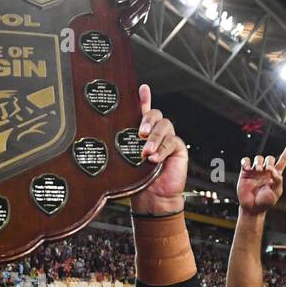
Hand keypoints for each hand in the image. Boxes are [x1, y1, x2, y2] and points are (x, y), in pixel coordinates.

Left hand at [132, 84, 187, 214]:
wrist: (153, 198)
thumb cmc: (138, 181)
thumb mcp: (127, 160)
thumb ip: (124, 145)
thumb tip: (107, 134)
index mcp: (142, 133)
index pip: (143, 111)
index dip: (144, 98)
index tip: (142, 88)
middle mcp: (156, 133)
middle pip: (155, 115)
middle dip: (147, 121)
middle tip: (140, 134)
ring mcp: (168, 139)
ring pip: (165, 126)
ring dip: (154, 139)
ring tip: (145, 153)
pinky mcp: (178, 148)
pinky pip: (172, 142)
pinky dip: (162, 150)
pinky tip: (155, 159)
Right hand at [237, 140, 285, 214]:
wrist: (252, 208)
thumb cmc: (265, 202)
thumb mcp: (276, 192)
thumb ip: (278, 180)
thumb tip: (273, 170)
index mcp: (275, 175)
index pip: (283, 160)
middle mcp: (266, 171)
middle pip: (269, 158)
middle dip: (268, 162)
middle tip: (266, 170)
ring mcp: (255, 171)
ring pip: (258, 158)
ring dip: (258, 162)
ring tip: (257, 170)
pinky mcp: (245, 173)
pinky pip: (245, 161)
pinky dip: (246, 162)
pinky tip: (247, 168)